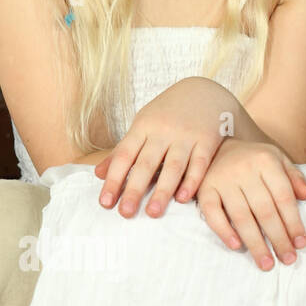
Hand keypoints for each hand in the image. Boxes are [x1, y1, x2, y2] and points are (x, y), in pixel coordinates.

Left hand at [93, 77, 240, 218]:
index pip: (124, 156)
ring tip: (152, 213)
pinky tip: (183, 199)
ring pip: (173, 167)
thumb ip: (122, 150)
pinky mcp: (208, 140)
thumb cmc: (166, 114)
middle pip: (146, 164)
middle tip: (125, 213)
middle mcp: (162, 131)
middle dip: (134, 189)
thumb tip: (97, 174)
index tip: (105, 202)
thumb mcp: (142, 125)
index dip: (114, 179)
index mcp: (142, 127)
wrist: (204, 91)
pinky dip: (192, 181)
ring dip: (162, 191)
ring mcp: (186, 135)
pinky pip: (200, 164)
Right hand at [195, 136, 305, 269]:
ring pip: (241, 216)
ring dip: (255, 242)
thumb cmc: (251, 157)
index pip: (283, 198)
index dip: (293, 223)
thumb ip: (293, 176)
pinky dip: (223, 230)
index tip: (300, 244)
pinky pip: (212, 213)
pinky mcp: (204, 188)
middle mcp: (244, 170)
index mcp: (266, 162)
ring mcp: (222, 180)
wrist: (216, 143)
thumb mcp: (276, 158)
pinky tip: (236, 246)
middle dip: (278, 238)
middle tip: (287, 260)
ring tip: (266, 263)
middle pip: (264, 210)